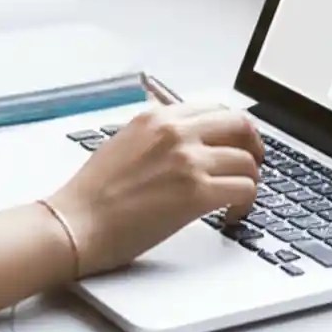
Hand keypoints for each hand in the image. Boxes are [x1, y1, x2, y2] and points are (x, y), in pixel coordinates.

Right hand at [47, 102, 263, 276]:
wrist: (78, 223)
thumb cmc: (93, 194)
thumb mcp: (123, 143)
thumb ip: (156, 134)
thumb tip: (185, 138)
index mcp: (156, 117)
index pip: (214, 108)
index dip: (234, 128)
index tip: (239, 143)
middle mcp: (175, 132)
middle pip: (239, 125)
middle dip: (253, 146)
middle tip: (252, 165)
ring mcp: (188, 161)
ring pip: (247, 161)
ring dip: (249, 181)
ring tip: (236, 199)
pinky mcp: (196, 193)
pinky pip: (244, 190)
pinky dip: (245, 204)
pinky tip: (231, 215)